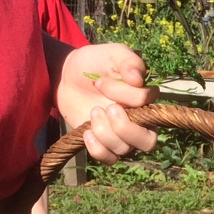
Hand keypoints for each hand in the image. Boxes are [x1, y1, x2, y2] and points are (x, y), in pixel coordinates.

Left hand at [55, 43, 158, 161]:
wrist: (65, 75)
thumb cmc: (93, 62)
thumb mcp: (113, 53)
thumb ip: (130, 61)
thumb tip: (138, 79)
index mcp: (145, 99)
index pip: (147, 106)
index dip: (125, 95)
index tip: (101, 81)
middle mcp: (139, 121)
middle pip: (148, 142)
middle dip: (125, 129)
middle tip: (107, 108)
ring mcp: (121, 135)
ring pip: (124, 149)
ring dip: (105, 132)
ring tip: (92, 112)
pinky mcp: (104, 144)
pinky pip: (109, 159)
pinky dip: (98, 149)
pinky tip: (86, 132)